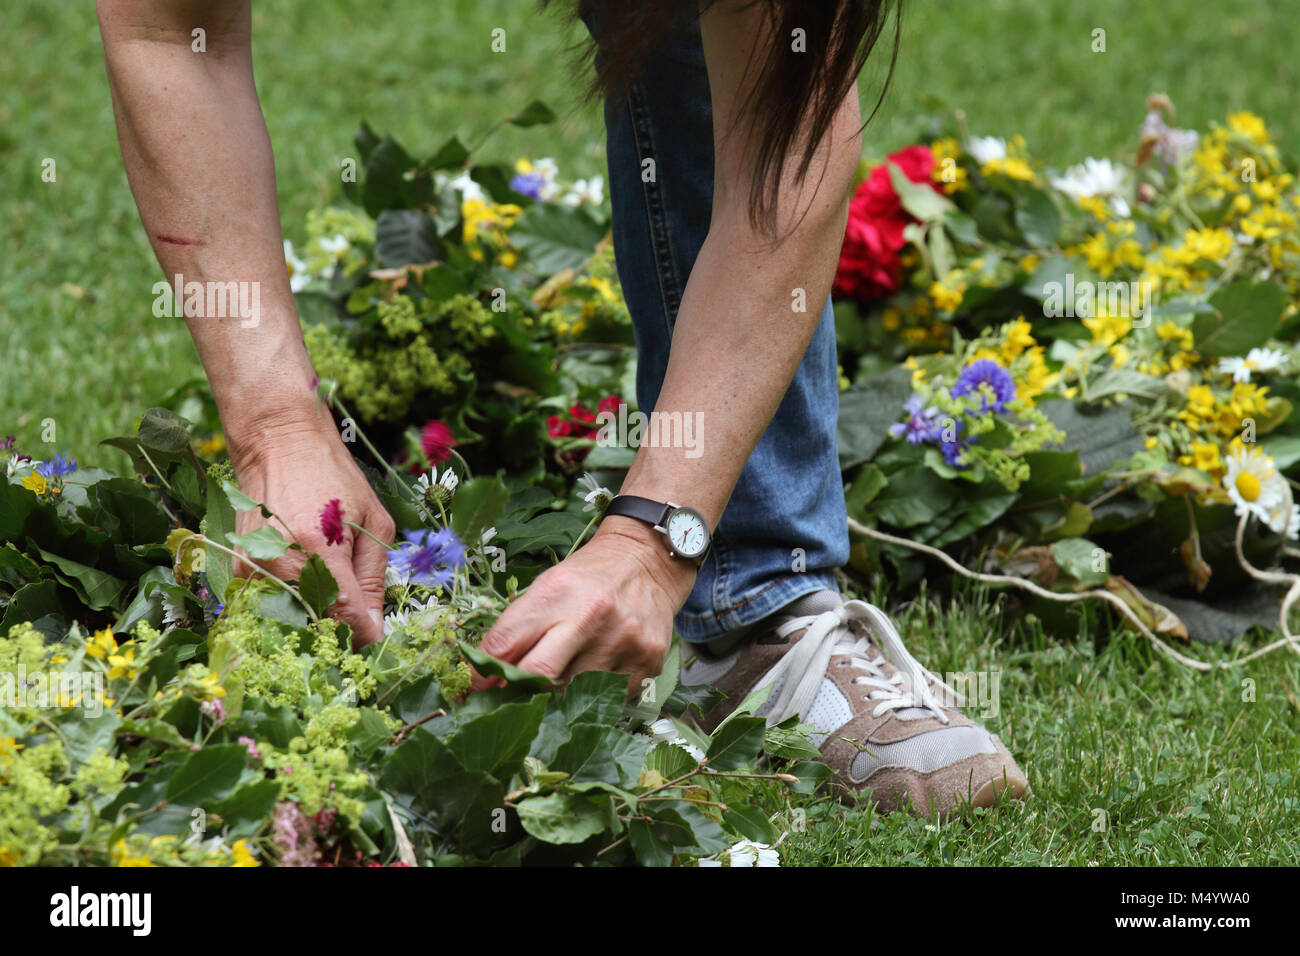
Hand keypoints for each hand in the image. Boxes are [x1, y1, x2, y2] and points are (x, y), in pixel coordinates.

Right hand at [226, 406, 394, 646]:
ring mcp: (253, 569)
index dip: (364, 635)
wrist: (278, 443)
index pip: (345, 619)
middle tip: (355, 622)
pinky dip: (290, 609)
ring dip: (313, 623)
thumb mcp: (372, 522)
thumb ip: (374, 579)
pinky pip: (269, 608)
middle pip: (314, 628)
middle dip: (339, 633)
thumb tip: (375, 630)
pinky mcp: (238, 571)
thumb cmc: (333, 477)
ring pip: (290, 622)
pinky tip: (305, 591)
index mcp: (319, 549)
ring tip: (330, 603)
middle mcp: (280, 563)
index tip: (374, 635)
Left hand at [476, 518, 697, 691]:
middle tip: (511, 695)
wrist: (649, 561)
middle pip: (537, 676)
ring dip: (558, 692)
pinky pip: (607, 697)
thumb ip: (519, 629)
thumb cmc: (589, 576)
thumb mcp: (548, 586)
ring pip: (572, 693)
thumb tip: (489, 678)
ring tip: (563, 673)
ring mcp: (622, 641)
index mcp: (557, 591)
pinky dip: (594, 691)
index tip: (473, 688)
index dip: (482, 673)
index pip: (505, 643)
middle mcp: (590, 616)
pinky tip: (597, 668)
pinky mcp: (646, 662)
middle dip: (518, 690)